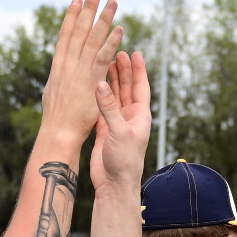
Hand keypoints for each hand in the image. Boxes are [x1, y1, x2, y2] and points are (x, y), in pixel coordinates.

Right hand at [40, 0, 123, 147]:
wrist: (58, 137)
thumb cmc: (57, 123)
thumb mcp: (54, 97)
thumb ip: (60, 83)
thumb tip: (58, 74)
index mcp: (59, 68)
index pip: (67, 36)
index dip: (72, 17)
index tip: (76, 0)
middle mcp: (67, 66)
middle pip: (80, 32)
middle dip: (88, 9)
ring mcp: (79, 73)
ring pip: (93, 41)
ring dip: (103, 19)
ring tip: (112, 1)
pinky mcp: (91, 83)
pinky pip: (103, 59)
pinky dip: (111, 44)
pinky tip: (119, 29)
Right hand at [90, 51, 151, 197]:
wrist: (114, 184)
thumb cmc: (124, 161)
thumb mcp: (118, 131)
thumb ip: (109, 107)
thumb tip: (100, 83)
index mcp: (141, 115)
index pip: (141, 86)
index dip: (138, 69)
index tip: (135, 52)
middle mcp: (131, 117)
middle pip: (128, 88)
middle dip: (123, 70)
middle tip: (116, 51)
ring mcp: (118, 123)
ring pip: (114, 96)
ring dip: (111, 81)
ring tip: (105, 63)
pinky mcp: (105, 130)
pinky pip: (103, 108)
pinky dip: (99, 96)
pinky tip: (94, 84)